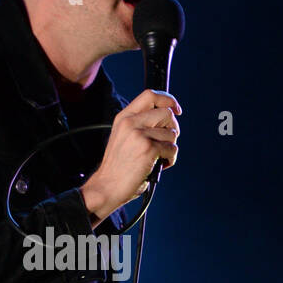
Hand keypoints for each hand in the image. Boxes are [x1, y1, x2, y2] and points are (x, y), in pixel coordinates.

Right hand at [80, 89, 180, 223]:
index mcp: (124, 117)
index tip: (176, 109)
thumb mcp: (123, 137)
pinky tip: (158, 166)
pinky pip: (172, 149)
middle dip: (173, 128)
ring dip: (170, 147)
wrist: (106, 187)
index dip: (168, 100)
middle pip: (167, 113)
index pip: (150, 95)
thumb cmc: (117, 167)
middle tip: (167, 142)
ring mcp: (139, 135)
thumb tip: (169, 118)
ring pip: (172, 133)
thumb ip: (140, 125)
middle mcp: (131, 123)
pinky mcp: (148, 149)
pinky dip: (170, 159)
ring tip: (159, 158)